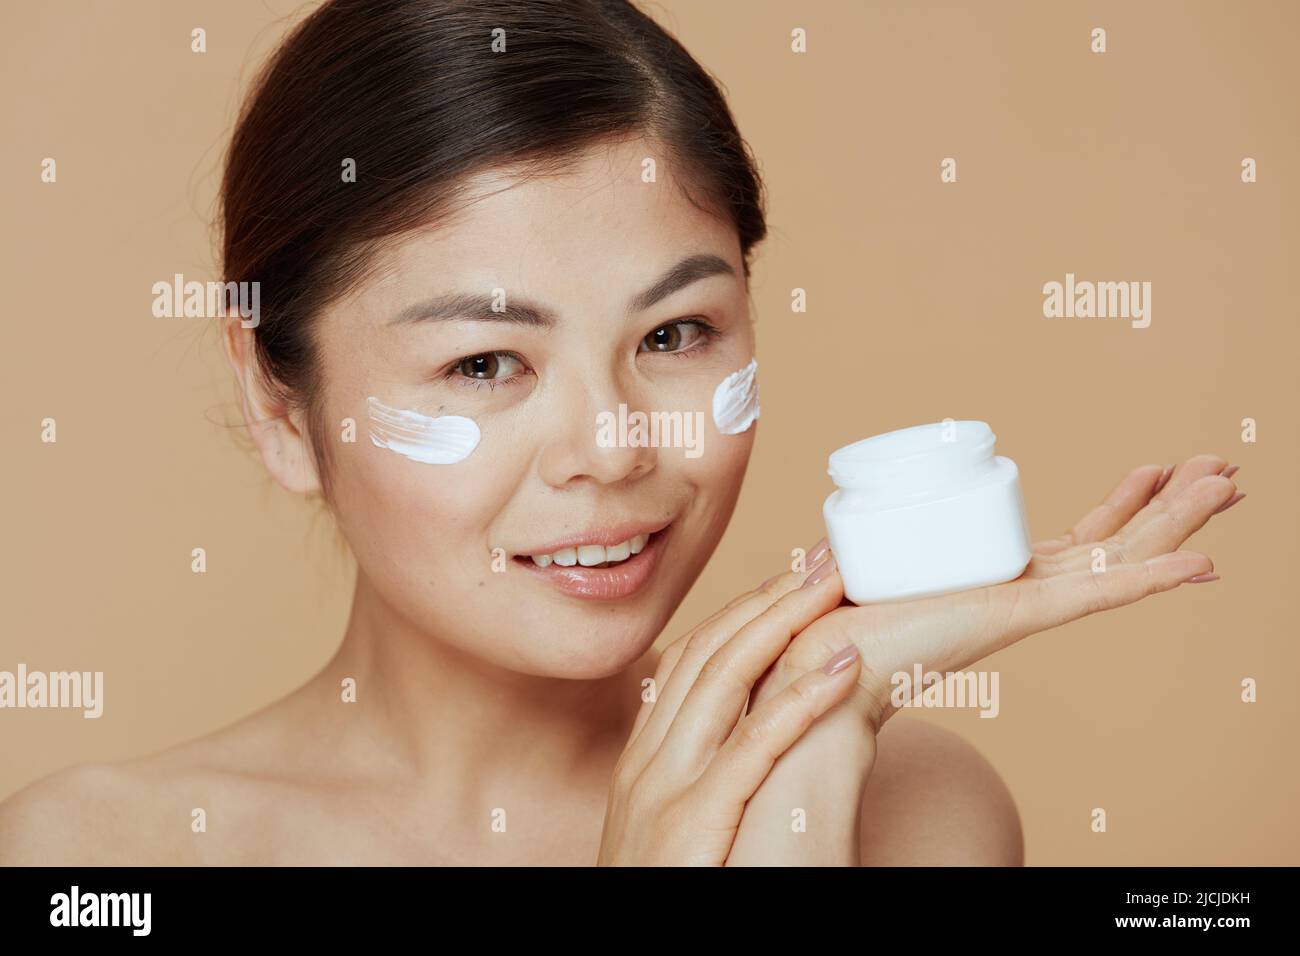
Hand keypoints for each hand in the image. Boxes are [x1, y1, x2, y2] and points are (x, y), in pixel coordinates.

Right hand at [595, 560, 863, 864]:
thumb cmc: (668, 894)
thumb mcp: (671, 833)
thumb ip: (698, 788)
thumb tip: (748, 754)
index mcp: (642, 761)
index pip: (689, 659)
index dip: (742, 613)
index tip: (791, 580)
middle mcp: (646, 763)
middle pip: (708, 651)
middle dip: (770, 598)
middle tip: (824, 561)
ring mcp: (663, 789)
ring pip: (725, 679)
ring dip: (787, 623)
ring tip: (837, 588)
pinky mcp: (691, 822)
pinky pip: (752, 745)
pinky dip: (801, 700)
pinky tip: (845, 669)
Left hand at [727, 454, 1242, 863]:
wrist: (823, 673)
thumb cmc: (836, 634)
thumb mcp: (856, 575)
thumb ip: (847, 559)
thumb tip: (824, 548)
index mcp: (1000, 584)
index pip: (1081, 540)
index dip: (1124, 504)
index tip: (1155, 467)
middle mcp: (1024, 594)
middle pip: (1116, 543)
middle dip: (1172, 504)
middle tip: (1222, 465)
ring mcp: (1026, 605)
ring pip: (1121, 557)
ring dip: (1178, 521)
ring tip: (1230, 481)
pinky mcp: (1016, 615)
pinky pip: (1098, 594)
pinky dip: (1150, 577)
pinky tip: (1201, 565)